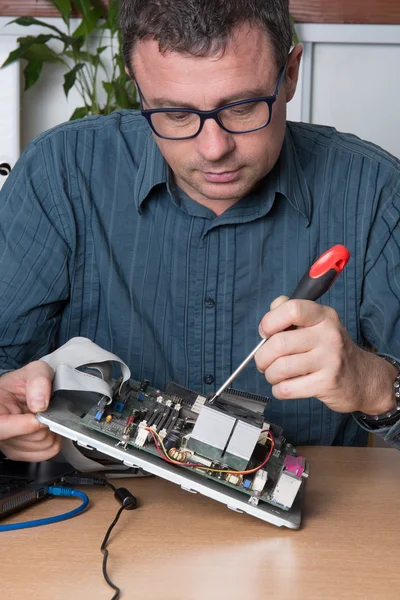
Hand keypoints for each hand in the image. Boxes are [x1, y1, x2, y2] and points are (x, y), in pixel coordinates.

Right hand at [0, 361, 61, 460]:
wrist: (17, 392)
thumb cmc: (21, 383)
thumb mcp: (33, 371)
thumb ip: (38, 381)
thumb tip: (40, 403)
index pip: (2, 428)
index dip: (24, 426)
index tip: (37, 418)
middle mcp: (1, 432)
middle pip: (33, 437)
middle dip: (46, 420)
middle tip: (44, 408)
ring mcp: (9, 445)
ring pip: (43, 445)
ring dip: (51, 429)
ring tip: (43, 415)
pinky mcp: (20, 453)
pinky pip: (48, 452)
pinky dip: (54, 438)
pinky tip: (44, 426)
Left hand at [256, 296, 397, 414]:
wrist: (362, 378)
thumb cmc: (329, 350)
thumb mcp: (316, 324)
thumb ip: (290, 315)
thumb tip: (267, 320)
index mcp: (323, 316)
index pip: (291, 309)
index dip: (269, 321)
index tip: (265, 333)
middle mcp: (328, 335)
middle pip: (279, 343)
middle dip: (262, 356)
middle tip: (263, 362)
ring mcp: (330, 359)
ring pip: (280, 368)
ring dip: (270, 375)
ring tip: (275, 375)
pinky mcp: (327, 383)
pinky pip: (287, 388)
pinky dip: (279, 390)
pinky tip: (285, 386)